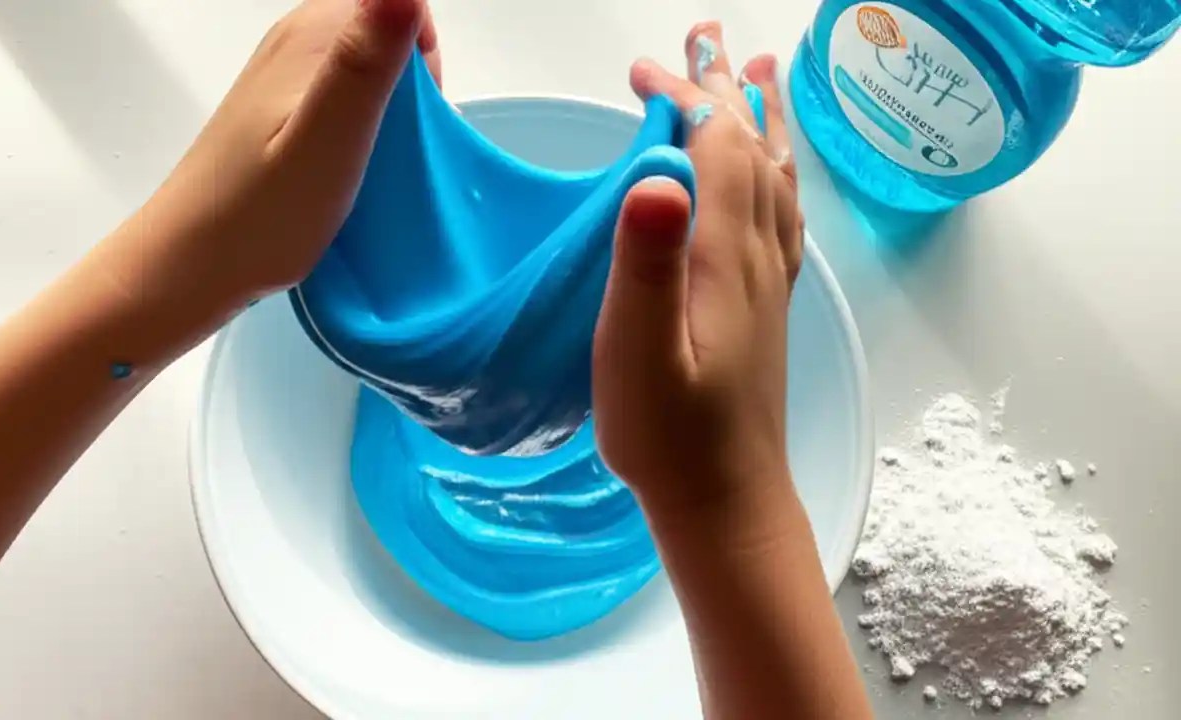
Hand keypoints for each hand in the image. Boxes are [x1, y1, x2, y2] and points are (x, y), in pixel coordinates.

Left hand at [108, 0, 440, 319]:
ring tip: (375, 167)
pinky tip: (349, 173)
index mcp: (312, 36)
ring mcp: (281, 76)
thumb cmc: (263, 213)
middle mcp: (294, 42)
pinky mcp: (276, 111)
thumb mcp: (329, 138)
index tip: (418, 116)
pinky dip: (361, 129)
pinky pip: (341, 98)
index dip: (423, 55)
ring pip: (365, 69)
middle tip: (396, 151)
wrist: (192, 265)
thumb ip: (366, 60)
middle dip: (410, 87)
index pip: (401, 7)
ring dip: (387, 113)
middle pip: (383, 35)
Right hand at [593, 22, 803, 517]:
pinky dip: (774, 176)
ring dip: (761, 124)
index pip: (718, 148)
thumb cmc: (669, 435)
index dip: (690, 97)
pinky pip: (780, 218)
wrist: (725, 502)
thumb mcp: (638, 351)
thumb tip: (659, 172)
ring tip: (761, 80)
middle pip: (753, 151)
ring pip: (775, 180)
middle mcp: (759, 257)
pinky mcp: (765, 309)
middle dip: (725, 92)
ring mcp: (769, 283)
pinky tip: (772, 182)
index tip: (650, 66)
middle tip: (705, 40)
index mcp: (726, 255)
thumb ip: (646, 262)